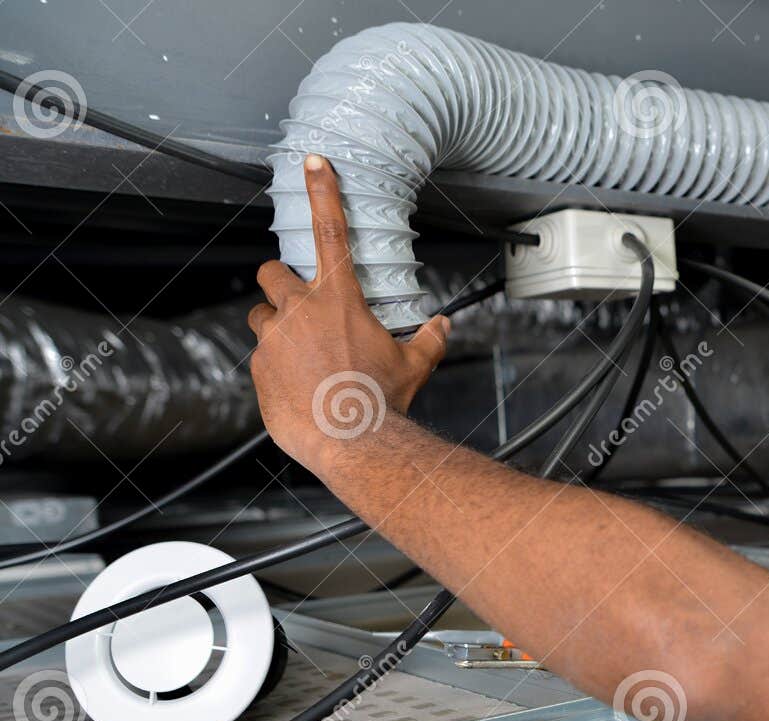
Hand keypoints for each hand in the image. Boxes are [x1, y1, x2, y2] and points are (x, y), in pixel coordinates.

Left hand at [247, 154, 449, 472]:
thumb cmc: (383, 402)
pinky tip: (299, 388)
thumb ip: (429, 340)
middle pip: (271, 274)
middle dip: (280, 284)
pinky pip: (261, 358)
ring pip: (261, 317)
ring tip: (302, 358)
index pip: (330, 231)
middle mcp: (299, 311)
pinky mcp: (257, 369)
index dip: (322, 191)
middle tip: (297, 305)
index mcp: (339, 300)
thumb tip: (443, 325)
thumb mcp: (414, 367)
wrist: (351, 442)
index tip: (313, 163)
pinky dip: (276, 367)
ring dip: (276, 328)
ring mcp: (273, 339)